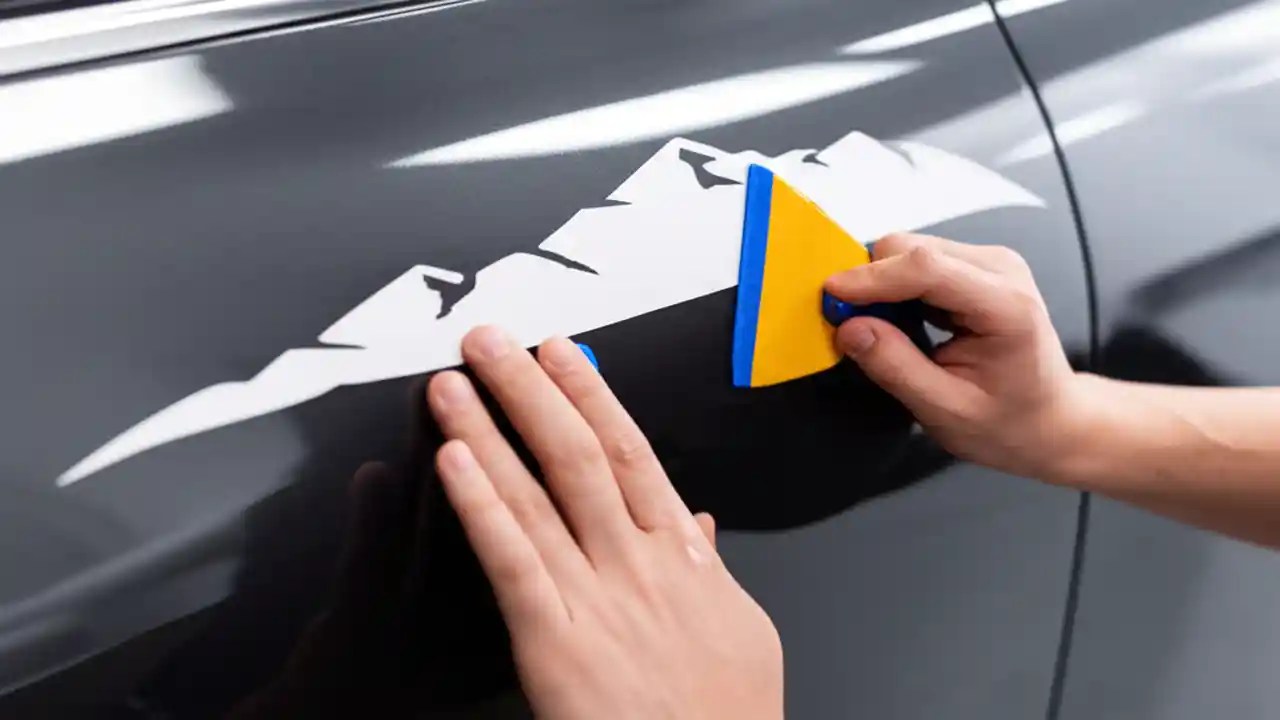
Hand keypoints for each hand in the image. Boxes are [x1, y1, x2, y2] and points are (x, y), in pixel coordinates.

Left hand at [426, 327, 783, 719]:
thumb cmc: (724, 716)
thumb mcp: (739, 630)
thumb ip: (708, 567)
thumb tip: (695, 521)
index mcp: (680, 558)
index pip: (630, 453)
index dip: (590, 396)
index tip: (560, 353)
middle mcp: (638, 562)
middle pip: (579, 453)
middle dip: (530, 390)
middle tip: (491, 341)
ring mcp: (597, 597)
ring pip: (540, 492)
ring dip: (492, 429)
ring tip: (455, 382)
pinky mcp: (555, 641)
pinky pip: (513, 560)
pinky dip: (482, 505)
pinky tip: (454, 461)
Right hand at [824, 233, 1082, 480]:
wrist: (1050, 420)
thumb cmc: (1009, 423)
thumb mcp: (945, 410)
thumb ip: (895, 367)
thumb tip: (848, 329)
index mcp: (1005, 306)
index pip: (925, 268)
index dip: (870, 278)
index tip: (830, 296)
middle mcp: (1000, 270)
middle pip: (912, 248)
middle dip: (870, 281)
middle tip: (851, 325)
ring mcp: (989, 264)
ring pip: (909, 250)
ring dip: (882, 286)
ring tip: (884, 332)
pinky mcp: (974, 267)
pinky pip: (917, 261)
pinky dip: (895, 288)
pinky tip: (900, 323)